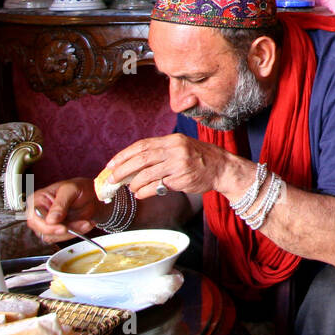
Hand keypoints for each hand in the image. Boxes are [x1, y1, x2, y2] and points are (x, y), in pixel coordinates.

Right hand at [27, 179, 106, 243]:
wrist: (94, 194)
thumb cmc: (80, 187)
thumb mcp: (71, 190)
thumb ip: (60, 204)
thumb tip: (50, 220)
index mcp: (38, 200)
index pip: (33, 218)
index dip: (47, 226)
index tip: (63, 228)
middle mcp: (40, 213)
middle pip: (42, 230)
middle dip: (63, 230)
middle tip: (80, 225)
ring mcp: (48, 223)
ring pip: (53, 236)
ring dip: (72, 232)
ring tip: (85, 222)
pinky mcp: (57, 230)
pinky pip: (62, 238)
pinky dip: (76, 233)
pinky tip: (85, 224)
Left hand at [105, 132, 238, 198]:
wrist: (223, 168)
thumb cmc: (200, 158)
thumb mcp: (181, 147)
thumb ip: (160, 152)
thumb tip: (133, 163)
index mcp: (172, 140)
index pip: (142, 145)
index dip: (124, 155)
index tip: (111, 164)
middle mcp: (175, 149)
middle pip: (141, 158)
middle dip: (123, 170)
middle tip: (112, 179)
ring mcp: (179, 164)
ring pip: (147, 174)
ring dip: (134, 183)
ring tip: (130, 188)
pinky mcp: (182, 179)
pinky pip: (158, 186)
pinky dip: (145, 192)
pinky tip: (140, 194)